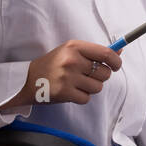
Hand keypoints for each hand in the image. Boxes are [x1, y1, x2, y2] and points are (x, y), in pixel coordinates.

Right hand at [2, 40, 120, 109]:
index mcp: (74, 46)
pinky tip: (71, 91)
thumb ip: (94, 52)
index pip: (106, 53)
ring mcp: (67, 77)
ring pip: (97, 87)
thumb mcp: (71, 51)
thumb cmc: (53, 64)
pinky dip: (82, 97)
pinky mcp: (64, 92)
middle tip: (88, 76)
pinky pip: (86, 98)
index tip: (115, 66)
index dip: (115, 61)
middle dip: (100, 77)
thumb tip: (119, 51)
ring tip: (78, 83)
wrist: (27, 79)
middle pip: (104, 73)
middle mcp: (71, 60)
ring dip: (91, 88)